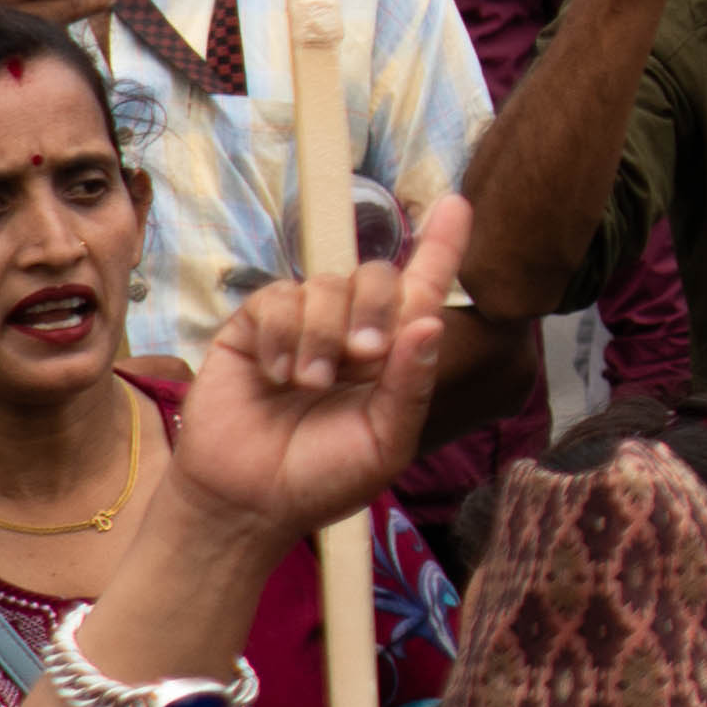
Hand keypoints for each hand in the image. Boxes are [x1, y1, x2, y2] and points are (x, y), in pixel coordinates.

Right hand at [159, 193, 469, 552]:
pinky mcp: (253, 329)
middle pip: (376, 275)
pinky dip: (281, 333)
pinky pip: (276, 298)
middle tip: (363, 356)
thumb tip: (430, 324)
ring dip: (322, 333)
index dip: (442, 244)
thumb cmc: (322, 478)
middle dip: (375, 307)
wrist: (248, 502)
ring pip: (326, 285)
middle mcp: (350, 331)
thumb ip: (410, 385)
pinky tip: (276, 373)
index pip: (421, 288)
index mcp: (391, 355)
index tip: (458, 203)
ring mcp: (301, 326)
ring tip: (307, 385)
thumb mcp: (384, 442)